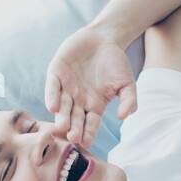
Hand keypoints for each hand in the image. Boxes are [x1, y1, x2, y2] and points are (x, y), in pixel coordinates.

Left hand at [44, 25, 137, 147]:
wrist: (104, 38)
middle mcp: (78, 100)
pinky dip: (52, 96)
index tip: (86, 143)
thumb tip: (124, 116)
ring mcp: (66, 87)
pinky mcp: (56, 73)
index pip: (90, 123)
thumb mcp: (127, 83)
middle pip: (74, 118)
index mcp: (94, 105)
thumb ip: (129, 100)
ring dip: (62, 116)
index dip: (88, 133)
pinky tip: (53, 106)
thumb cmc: (116, 62)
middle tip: (72, 138)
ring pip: (63, 106)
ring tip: (62, 126)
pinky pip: (52, 87)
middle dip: (73, 128)